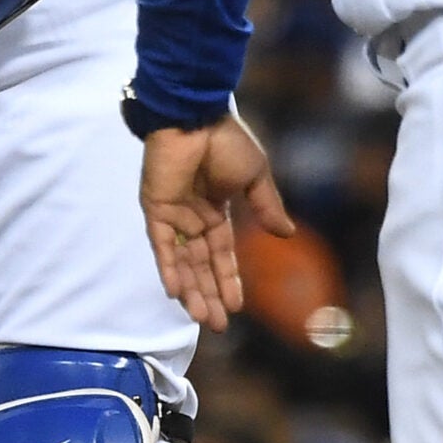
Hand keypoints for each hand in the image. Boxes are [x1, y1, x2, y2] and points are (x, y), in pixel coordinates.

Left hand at [140, 113, 294, 328]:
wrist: (196, 116)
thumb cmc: (227, 140)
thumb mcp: (255, 175)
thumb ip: (266, 206)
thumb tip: (287, 235)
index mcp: (216, 208)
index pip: (222, 253)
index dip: (229, 279)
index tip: (237, 307)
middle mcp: (193, 216)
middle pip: (202, 265)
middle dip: (210, 294)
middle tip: (217, 325)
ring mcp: (173, 214)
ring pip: (183, 261)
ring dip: (191, 289)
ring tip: (202, 318)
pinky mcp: (155, 208)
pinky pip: (161, 245)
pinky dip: (168, 268)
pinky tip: (176, 293)